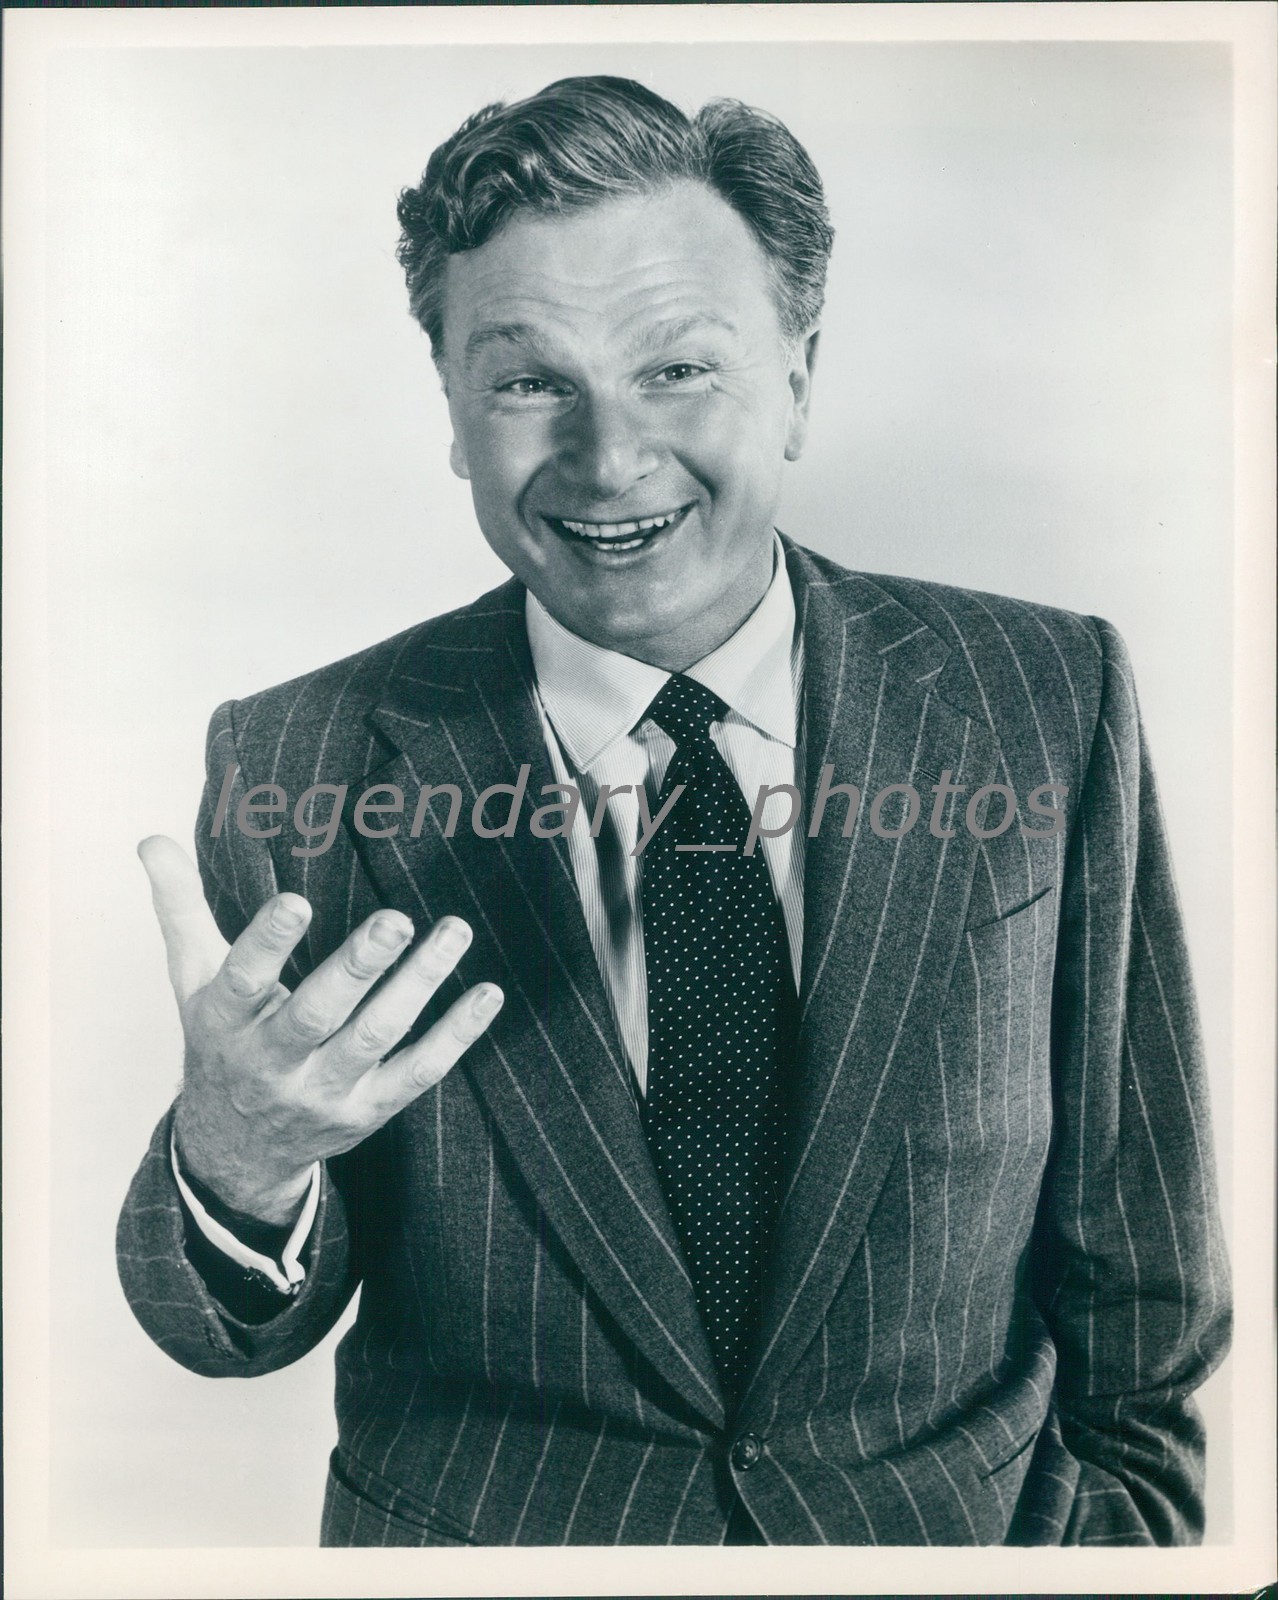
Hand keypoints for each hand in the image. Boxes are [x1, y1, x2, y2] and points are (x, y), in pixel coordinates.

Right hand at [138, 835, 502, 1223]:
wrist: (235, 1149)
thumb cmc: (222, 1041)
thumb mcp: (193, 980)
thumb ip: (181, 908)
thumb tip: (153, 840)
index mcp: (227, 1021)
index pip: (243, 980)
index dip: (268, 942)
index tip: (297, 901)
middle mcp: (273, 1062)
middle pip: (317, 1014)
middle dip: (357, 966)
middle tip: (397, 918)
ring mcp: (323, 1091)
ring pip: (375, 1038)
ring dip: (418, 984)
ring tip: (453, 931)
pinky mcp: (367, 1111)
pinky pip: (417, 1072)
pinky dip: (455, 1035)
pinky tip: (486, 993)